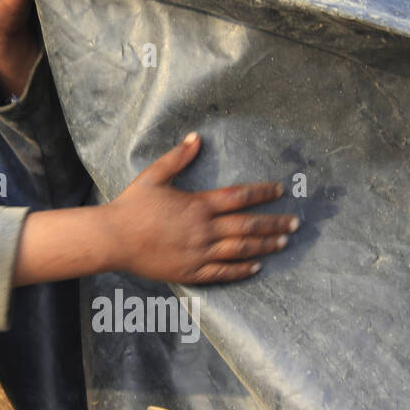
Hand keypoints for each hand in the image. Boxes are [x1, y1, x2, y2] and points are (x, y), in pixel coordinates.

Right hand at [101, 133, 299, 283]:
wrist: (113, 238)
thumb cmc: (131, 206)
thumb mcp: (153, 176)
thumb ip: (178, 157)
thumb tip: (196, 137)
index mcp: (198, 205)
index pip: (239, 197)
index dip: (263, 192)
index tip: (280, 190)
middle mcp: (204, 229)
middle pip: (248, 226)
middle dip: (274, 223)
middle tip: (295, 223)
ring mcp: (199, 253)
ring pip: (241, 250)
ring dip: (265, 246)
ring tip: (283, 243)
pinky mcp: (191, 271)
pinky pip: (223, 272)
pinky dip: (242, 270)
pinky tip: (256, 267)